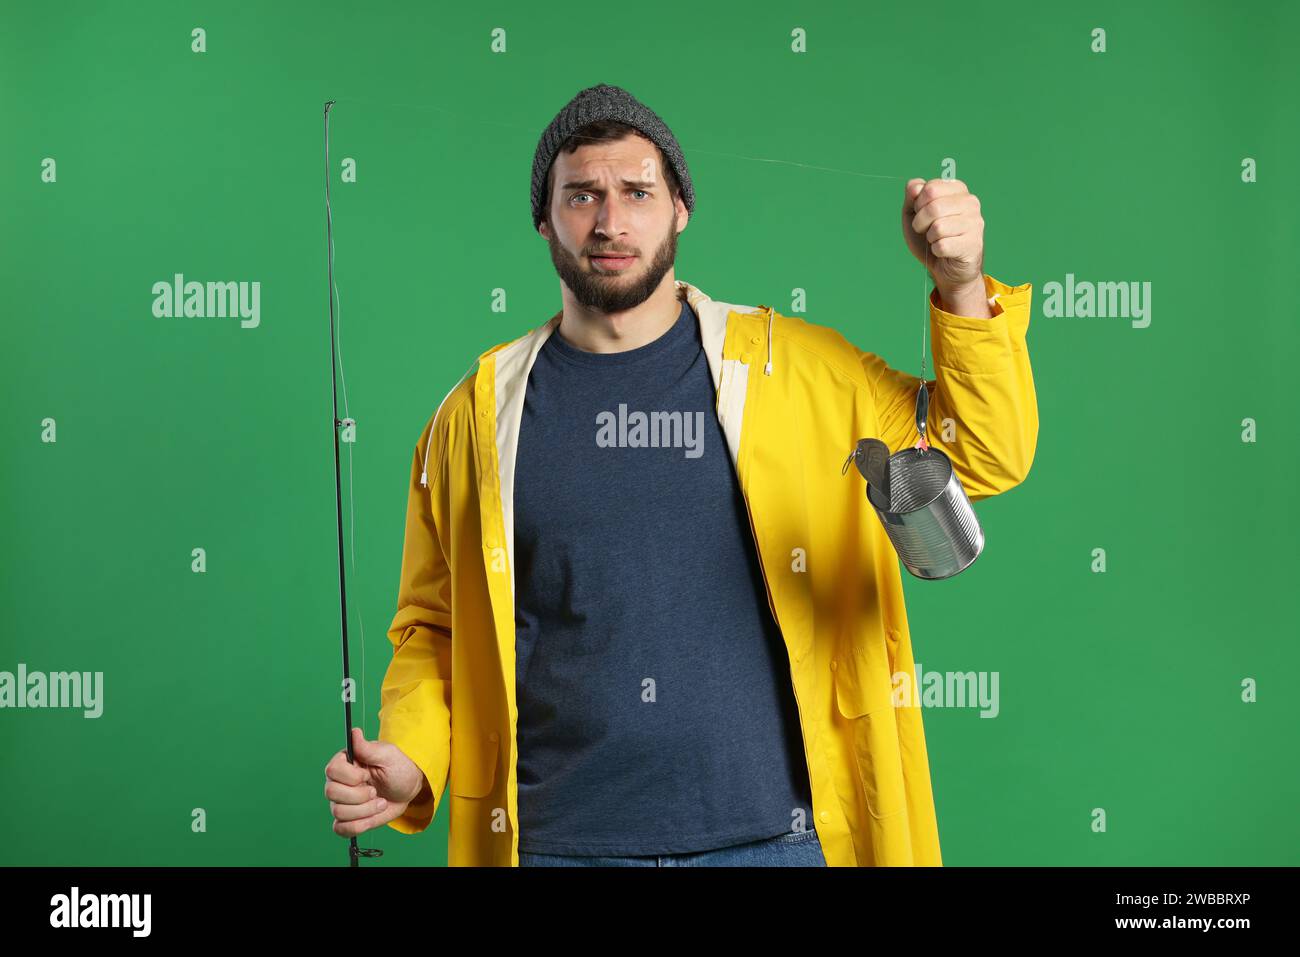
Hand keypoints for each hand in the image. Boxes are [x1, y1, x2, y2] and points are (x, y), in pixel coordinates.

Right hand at [324, 727, 427, 837]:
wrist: (408, 788)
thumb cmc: (398, 767)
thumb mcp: (387, 755)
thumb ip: (368, 748)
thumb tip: (354, 732)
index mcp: (345, 763)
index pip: (332, 770)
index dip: (350, 776)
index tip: (367, 775)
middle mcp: (338, 782)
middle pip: (332, 793)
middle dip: (359, 795)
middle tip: (376, 791)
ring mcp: (341, 802)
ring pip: (339, 812)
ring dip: (365, 811)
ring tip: (380, 802)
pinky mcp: (348, 818)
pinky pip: (340, 829)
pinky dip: (356, 826)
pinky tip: (370, 818)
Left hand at [901, 178, 985, 298]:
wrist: (946, 267)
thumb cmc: (930, 237)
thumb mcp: (914, 214)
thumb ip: (911, 196)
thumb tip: (915, 186)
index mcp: (958, 189)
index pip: (930, 188)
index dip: (918, 204)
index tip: (922, 214)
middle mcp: (971, 202)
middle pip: (933, 207)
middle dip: (920, 223)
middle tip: (926, 231)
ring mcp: (975, 223)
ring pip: (938, 227)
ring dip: (930, 238)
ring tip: (937, 240)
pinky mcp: (974, 244)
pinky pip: (942, 246)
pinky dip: (936, 251)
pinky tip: (945, 251)